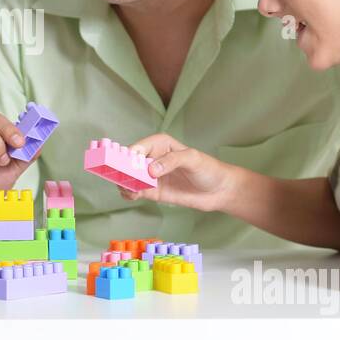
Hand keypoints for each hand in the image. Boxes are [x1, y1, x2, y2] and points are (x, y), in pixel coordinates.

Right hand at [117, 133, 236, 213]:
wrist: (219, 191)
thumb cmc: (208, 169)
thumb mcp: (192, 159)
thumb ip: (172, 160)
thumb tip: (151, 170)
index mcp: (159, 144)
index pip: (138, 148)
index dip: (129, 156)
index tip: (126, 166)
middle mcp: (151, 158)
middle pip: (128, 163)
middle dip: (121, 170)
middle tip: (122, 180)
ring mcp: (150, 176)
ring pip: (128, 178)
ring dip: (123, 183)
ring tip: (129, 190)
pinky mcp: (152, 191)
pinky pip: (134, 191)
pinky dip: (129, 193)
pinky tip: (132, 195)